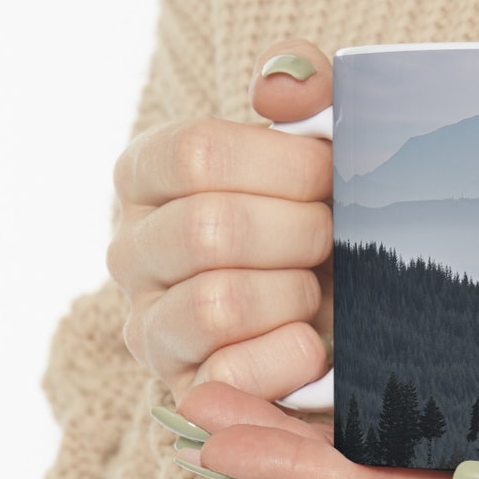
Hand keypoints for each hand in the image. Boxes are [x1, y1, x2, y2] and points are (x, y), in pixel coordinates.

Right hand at [108, 41, 334, 403]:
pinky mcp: (185, 390)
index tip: (330, 174)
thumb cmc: (324, 212)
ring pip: (216, 304)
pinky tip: (313, 341)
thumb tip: (279, 87)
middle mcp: (131, 250)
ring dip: (294, 293)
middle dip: (300, 232)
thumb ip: (306, 89)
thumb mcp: (322, 141)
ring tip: (314, 288)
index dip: (284, 165)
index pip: (195, 153)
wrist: (346, 306)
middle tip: (332, 236)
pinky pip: (231, 376)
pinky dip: (291, 355)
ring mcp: (149, 326)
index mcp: (148, 176)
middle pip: (209, 230)